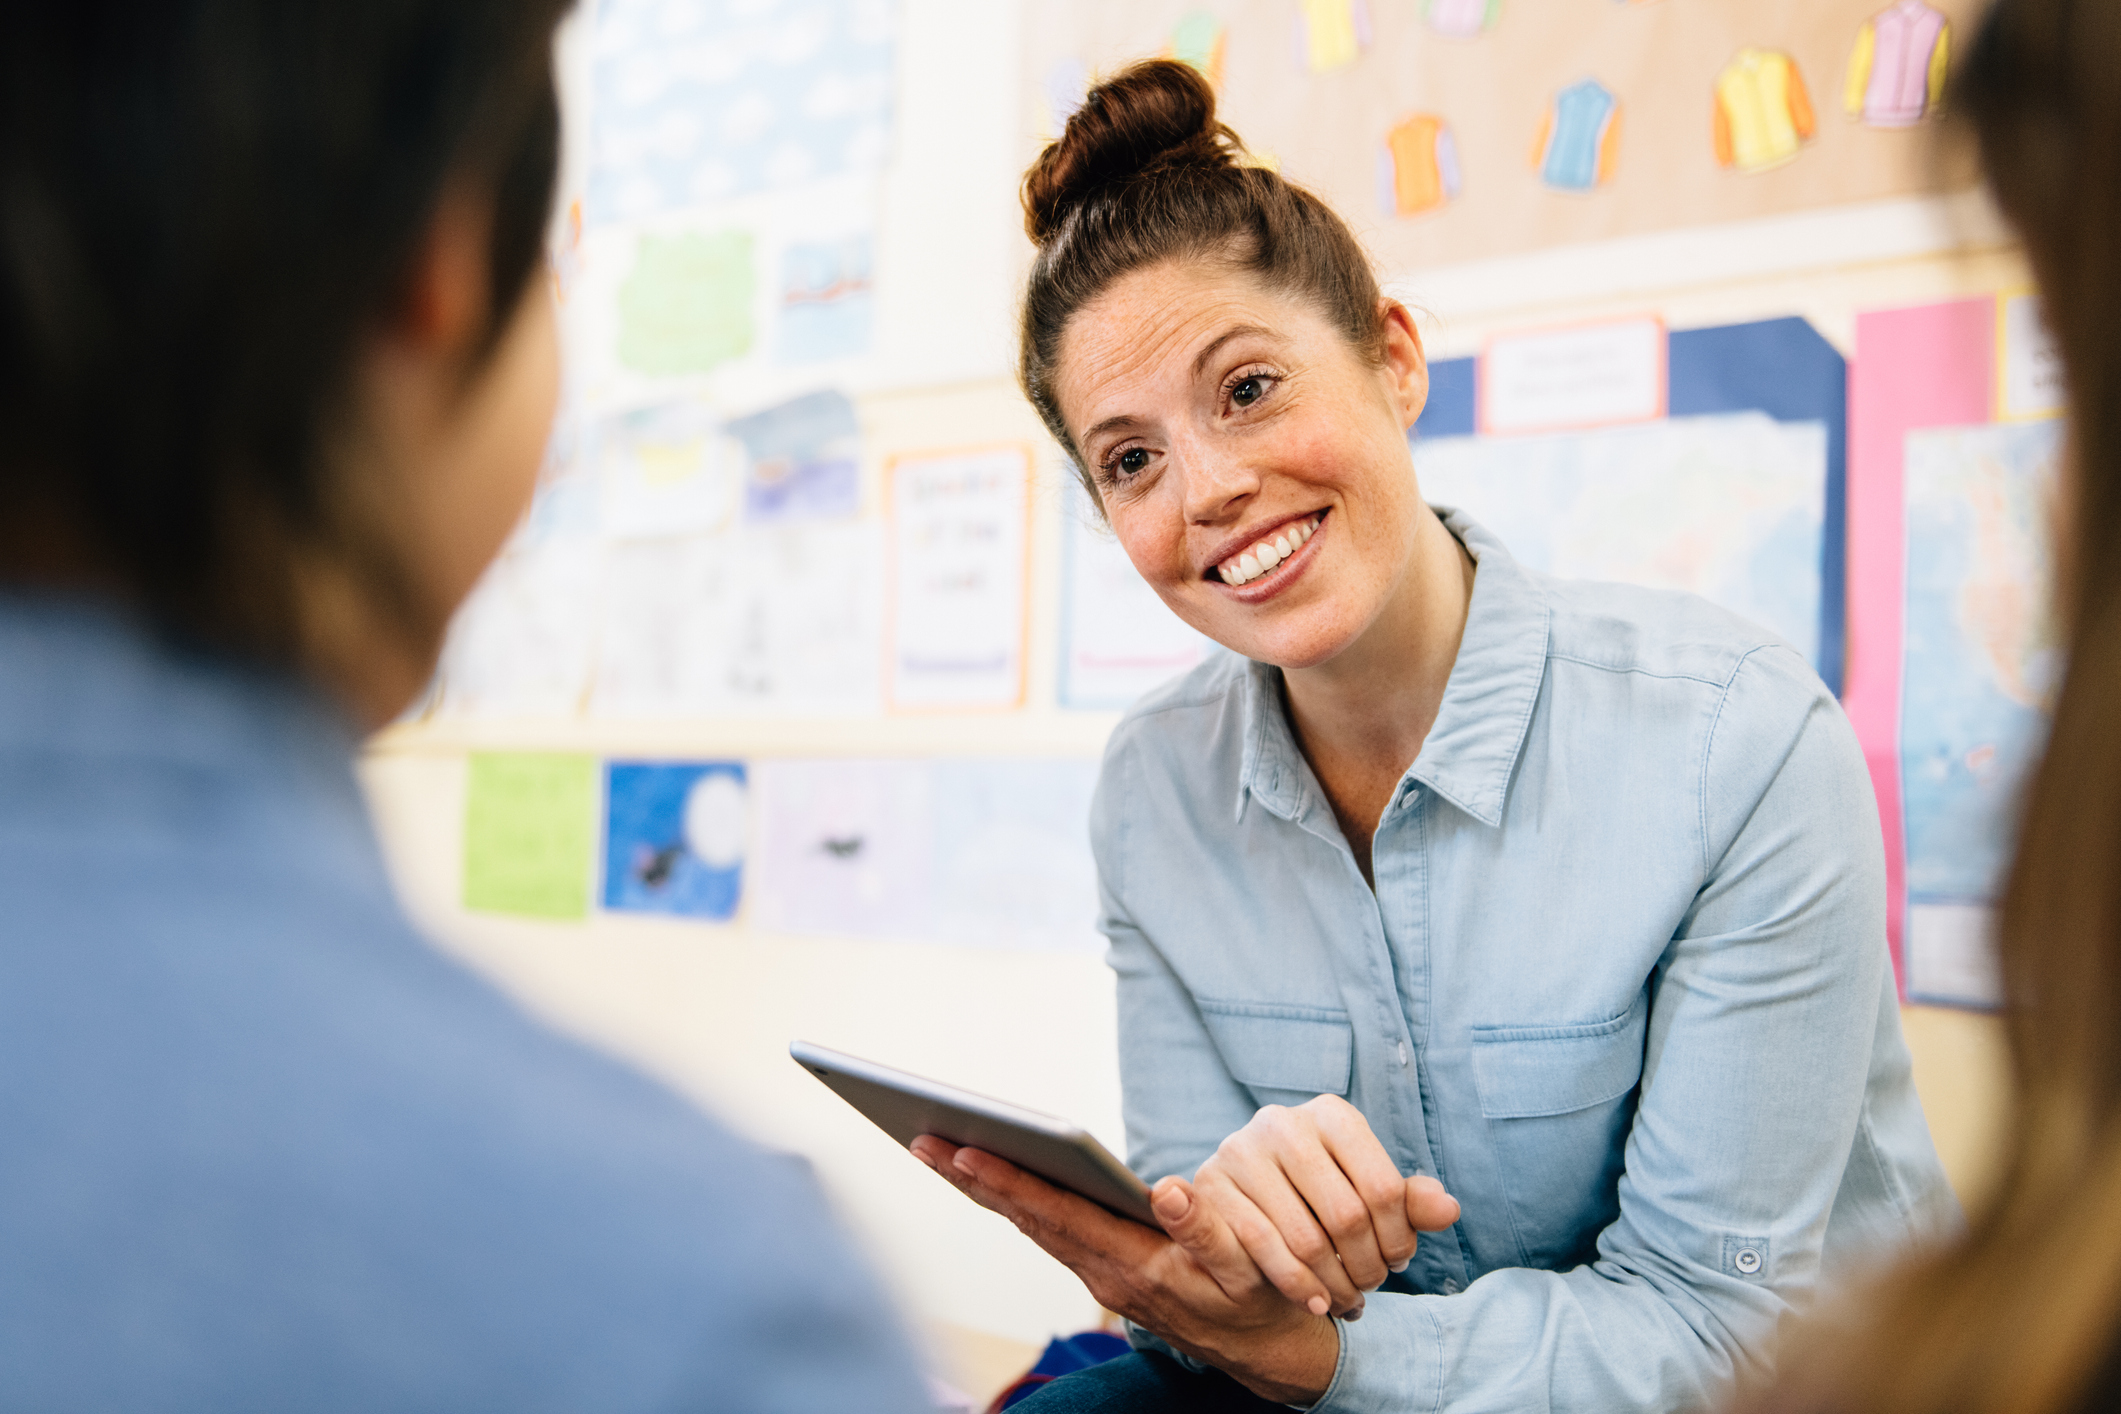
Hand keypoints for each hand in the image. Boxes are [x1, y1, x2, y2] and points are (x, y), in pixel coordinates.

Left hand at [909, 1136, 1339, 1404]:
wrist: (1263, 1349)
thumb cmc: (1258, 1299)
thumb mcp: (1248, 1270)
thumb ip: (1208, 1231)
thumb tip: (1168, 1190)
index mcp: (1134, 1266)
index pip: (1059, 1216)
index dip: (1011, 1183)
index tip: (965, 1153)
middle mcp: (1104, 1273)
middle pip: (1029, 1218)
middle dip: (973, 1179)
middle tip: (920, 1138)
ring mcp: (1100, 1275)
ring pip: (1031, 1224)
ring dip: (984, 1187)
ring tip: (936, 1147)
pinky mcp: (1103, 1270)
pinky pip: (1047, 1230)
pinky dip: (1013, 1199)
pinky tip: (987, 1175)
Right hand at [1191, 1096, 1460, 1319]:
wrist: (1248, 1195)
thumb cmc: (1320, 1195)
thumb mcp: (1367, 1193)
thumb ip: (1409, 1203)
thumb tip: (1448, 1209)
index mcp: (1332, 1113)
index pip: (1384, 1189)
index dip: (1399, 1238)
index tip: (1398, 1261)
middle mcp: (1283, 1121)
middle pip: (1347, 1216)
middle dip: (1367, 1266)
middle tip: (1370, 1287)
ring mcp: (1241, 1149)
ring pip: (1305, 1239)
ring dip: (1335, 1285)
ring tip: (1348, 1301)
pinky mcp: (1211, 1184)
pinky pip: (1262, 1250)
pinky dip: (1297, 1287)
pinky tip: (1315, 1302)